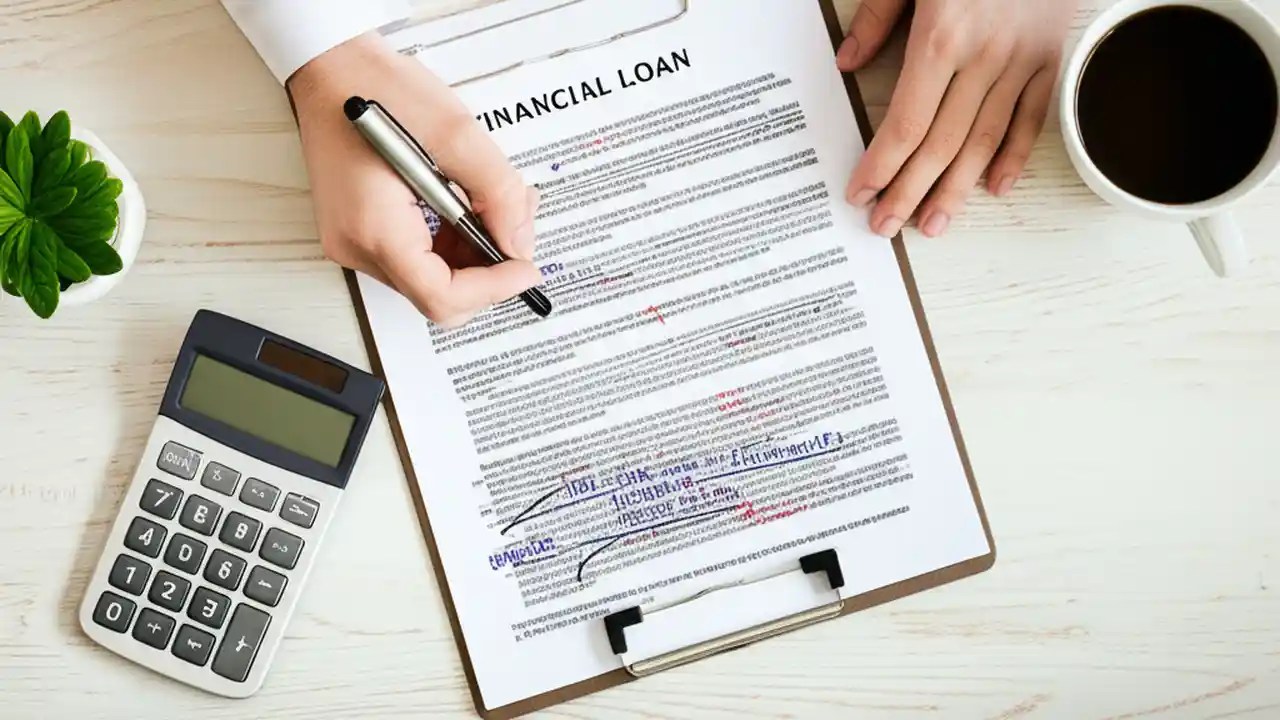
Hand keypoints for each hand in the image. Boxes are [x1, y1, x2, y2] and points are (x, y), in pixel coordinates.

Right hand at [288, 33, 540, 327]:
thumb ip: (497, 192)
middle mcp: (356, 245)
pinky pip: (414, 257)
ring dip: (471, 255)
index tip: (526, 268)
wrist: (329, 67)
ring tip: (493, 204)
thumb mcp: (456, 133)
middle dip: (486, 272)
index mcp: (374, 227)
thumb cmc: (377, 88)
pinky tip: (465, 205)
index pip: (441, 295)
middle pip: (436, 295)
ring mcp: (353, 241)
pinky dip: (449, 242)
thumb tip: (518, 241)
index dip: (493, 289)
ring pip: (429, 279)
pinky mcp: (359, 232)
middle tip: (515, 230)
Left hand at [838, 0, 1077, 237]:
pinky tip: (992, 188)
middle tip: (885, 227)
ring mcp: (1024, 57)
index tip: (860, 194)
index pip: (904, 124)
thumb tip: (846, 61)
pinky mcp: (1053, 54)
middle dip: (909, 193)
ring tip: (932, 225)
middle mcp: (985, 55)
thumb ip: (877, 16)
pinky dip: (1013, 156)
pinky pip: (1032, 117)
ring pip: (984, 142)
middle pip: (940, 144)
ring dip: (956, 191)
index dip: (880, 167)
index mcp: (942, 34)